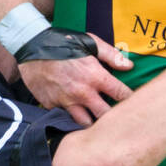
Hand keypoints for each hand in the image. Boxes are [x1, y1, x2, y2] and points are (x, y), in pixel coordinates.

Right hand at [18, 33, 132, 125]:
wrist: (31, 45)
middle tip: (117, 116)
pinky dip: (72, 119)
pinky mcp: (52, 106)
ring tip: (96, 119)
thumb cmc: (62, 42)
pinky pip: (66, 119)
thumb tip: (129, 66)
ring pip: (86, 124)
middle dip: (113, 118)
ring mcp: (66, 101)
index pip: (121, 95)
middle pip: (106, 116)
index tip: (134, 103)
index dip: (131, 100)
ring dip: (92, 122)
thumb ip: (111, 55)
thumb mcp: (89, 42)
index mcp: (95, 76)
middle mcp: (82, 93)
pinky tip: (76, 115)